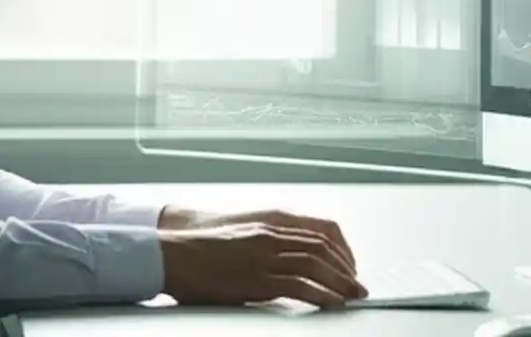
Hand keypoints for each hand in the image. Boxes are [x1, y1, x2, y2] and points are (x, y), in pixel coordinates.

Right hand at [159, 221, 367, 308]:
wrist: (173, 256)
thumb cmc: (198, 252)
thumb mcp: (237, 240)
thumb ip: (261, 246)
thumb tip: (281, 265)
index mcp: (267, 226)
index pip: (316, 234)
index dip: (339, 251)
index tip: (348, 266)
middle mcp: (270, 237)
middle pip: (321, 249)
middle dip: (345, 268)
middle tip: (358, 285)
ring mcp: (265, 257)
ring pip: (316, 266)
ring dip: (340, 282)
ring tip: (353, 296)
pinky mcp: (258, 279)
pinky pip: (300, 286)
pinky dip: (322, 295)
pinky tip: (332, 303)